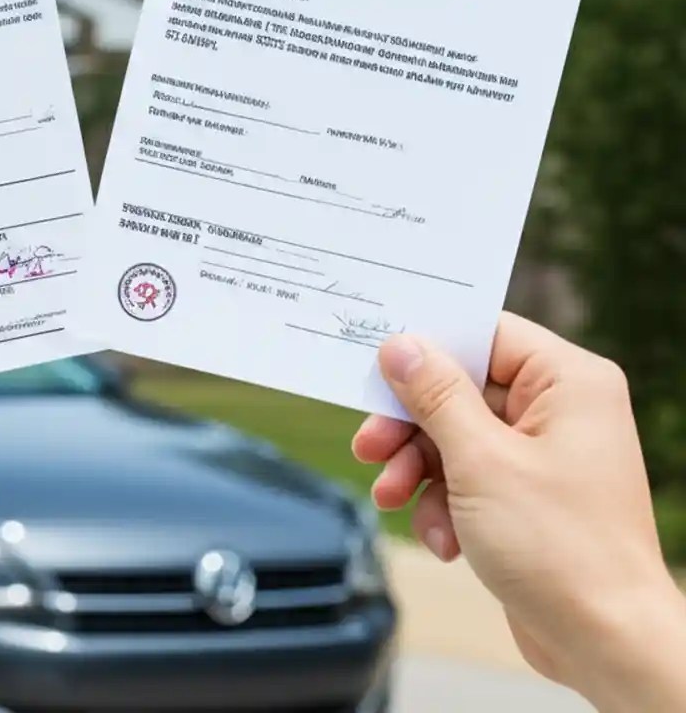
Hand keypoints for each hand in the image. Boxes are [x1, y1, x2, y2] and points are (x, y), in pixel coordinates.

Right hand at [354, 313, 685, 710]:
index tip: (376, 365)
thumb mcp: (480, 461)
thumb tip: (401, 345)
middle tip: (369, 448)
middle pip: (460, 390)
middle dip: (411, 427)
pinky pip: (466, 479)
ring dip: (419, 473)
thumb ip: (436, 396)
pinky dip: (444, 507)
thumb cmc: (559, 546)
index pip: (486, 334)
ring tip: (396, 501)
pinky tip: (445, 541)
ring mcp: (544, 455)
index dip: (429, 347)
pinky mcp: (526, 496)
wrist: (603, 638)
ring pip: (454, 438)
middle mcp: (561, 410)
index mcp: (568, 382)